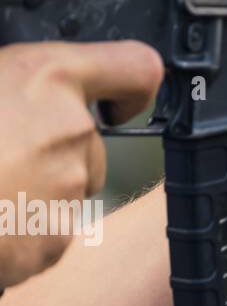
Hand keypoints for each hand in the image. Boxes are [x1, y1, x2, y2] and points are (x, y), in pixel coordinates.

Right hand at [0, 41, 162, 287]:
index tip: (120, 101)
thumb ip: (13, 87)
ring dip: (32, 193)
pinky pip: (47, 233)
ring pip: (66, 190)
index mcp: (46, 78)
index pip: (133, 66)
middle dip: (53, 152)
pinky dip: (20, 233)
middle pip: (89, 143)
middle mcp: (70, 129)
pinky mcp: (55, 238)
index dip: (130, 86)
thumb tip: (21, 96)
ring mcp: (67, 186)